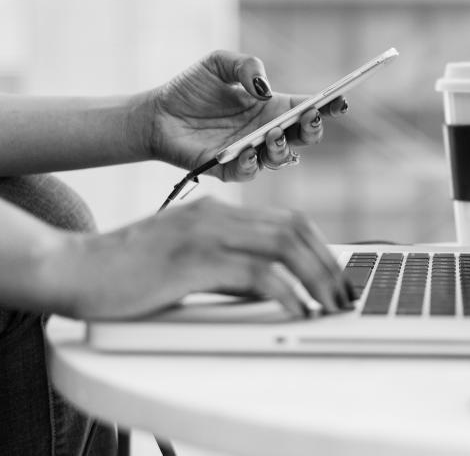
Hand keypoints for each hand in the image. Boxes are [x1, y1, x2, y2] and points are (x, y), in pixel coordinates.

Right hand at [51, 197, 355, 319]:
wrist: (74, 268)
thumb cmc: (128, 272)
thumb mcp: (188, 261)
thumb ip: (228, 266)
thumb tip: (272, 288)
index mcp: (218, 211)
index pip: (288, 220)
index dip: (321, 247)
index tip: (338, 276)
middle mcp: (216, 215)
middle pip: (294, 229)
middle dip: (328, 264)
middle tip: (344, 295)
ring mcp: (204, 234)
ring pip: (282, 246)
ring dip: (316, 277)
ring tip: (330, 305)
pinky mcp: (191, 260)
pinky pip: (254, 273)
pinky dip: (284, 292)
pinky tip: (297, 310)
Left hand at [140, 50, 347, 180]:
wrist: (155, 114)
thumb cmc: (190, 88)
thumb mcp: (218, 63)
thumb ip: (246, 66)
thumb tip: (265, 88)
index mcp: (272, 107)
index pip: (308, 108)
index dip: (327, 106)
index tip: (339, 99)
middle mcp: (267, 132)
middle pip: (304, 137)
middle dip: (313, 129)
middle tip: (309, 116)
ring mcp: (250, 152)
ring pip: (282, 159)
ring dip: (283, 147)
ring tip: (273, 133)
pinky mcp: (228, 169)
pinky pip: (248, 172)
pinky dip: (252, 163)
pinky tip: (248, 150)